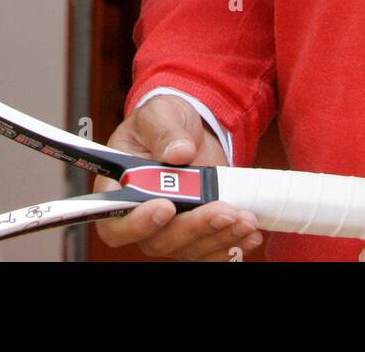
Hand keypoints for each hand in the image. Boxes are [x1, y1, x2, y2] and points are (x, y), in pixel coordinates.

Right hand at [94, 95, 262, 260]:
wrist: (190, 131)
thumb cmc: (163, 122)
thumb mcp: (159, 113)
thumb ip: (164, 131)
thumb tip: (178, 152)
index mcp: (119, 187)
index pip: (115, 222)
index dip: (137, 223)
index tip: (166, 206)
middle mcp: (141, 215)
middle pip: (158, 241)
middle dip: (194, 228)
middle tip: (223, 210)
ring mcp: (169, 228)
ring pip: (188, 249)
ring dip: (218, 237)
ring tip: (244, 219)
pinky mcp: (195, 233)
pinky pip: (208, 251)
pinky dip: (230, 245)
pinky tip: (249, 233)